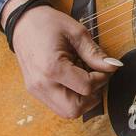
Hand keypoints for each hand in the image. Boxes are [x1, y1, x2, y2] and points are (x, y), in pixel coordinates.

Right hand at [4, 0, 121, 118]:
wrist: (22, 23)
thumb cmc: (48, 23)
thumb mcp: (76, 32)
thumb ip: (94, 53)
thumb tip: (113, 66)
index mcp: (52, 67)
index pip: (86, 87)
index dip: (102, 79)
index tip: (105, 68)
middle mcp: (41, 84)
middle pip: (75, 109)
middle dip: (92, 97)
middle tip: (97, 79)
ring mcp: (36, 90)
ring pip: (66, 112)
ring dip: (82, 101)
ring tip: (85, 79)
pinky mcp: (35, 91)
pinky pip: (57, 105)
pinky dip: (71, 99)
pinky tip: (74, 81)